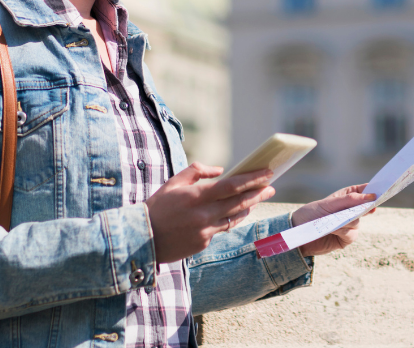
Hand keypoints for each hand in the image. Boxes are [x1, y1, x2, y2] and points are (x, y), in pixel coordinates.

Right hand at [145, 163, 274, 262]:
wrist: (142, 239)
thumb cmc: (157, 206)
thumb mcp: (174, 183)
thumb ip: (198, 171)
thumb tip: (220, 170)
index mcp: (196, 196)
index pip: (231, 185)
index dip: (252, 179)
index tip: (267, 173)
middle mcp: (203, 214)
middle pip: (239, 202)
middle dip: (258, 193)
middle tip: (271, 187)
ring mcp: (205, 231)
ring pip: (234, 218)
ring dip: (247, 207)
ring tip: (256, 199)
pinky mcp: (203, 244)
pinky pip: (220, 229)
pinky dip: (227, 220)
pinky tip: (233, 214)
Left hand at [289, 184, 374, 256]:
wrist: (298, 233)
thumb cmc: (311, 214)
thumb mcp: (329, 204)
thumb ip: (349, 200)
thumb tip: (370, 196)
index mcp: (346, 197)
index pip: (363, 191)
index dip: (372, 191)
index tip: (379, 191)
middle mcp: (350, 210)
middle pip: (365, 207)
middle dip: (362, 208)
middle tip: (362, 207)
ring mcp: (349, 224)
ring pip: (358, 222)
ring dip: (347, 221)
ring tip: (334, 221)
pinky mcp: (345, 238)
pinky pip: (351, 234)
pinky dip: (343, 231)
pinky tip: (333, 229)